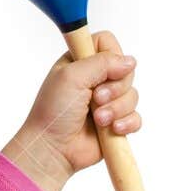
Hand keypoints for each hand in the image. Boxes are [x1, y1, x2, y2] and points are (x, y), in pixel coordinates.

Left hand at [3, 31, 141, 190]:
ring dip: (117, 108)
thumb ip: (101, 62)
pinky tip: (111, 129)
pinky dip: (126, 123)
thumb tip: (130, 61)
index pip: (106, 42)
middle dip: (114, 88)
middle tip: (95, 99)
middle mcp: (95, 79)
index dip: (110, 54)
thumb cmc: (54, 111)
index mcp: (80, 63)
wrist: (53, 148)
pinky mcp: (116, 121)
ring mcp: (107, 101)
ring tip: (98, 119)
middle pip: (126, 70)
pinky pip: (136, 116)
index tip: (101, 70)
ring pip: (133, 95)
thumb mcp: (72, 77)